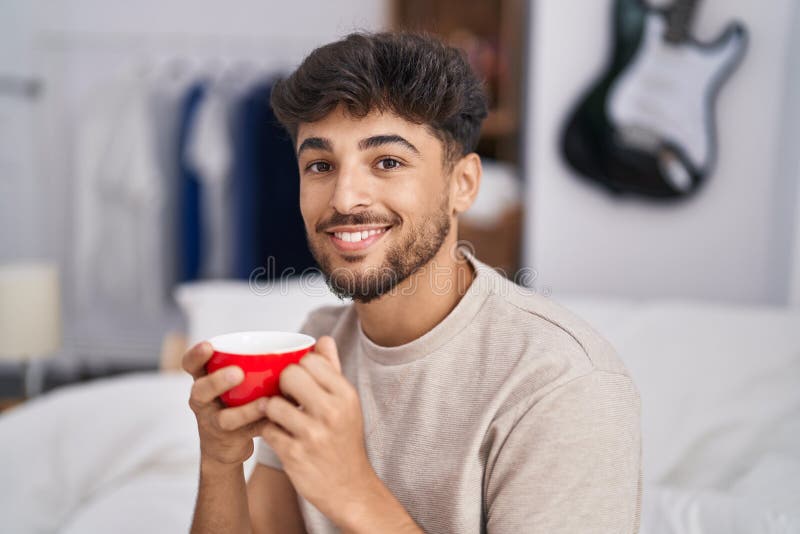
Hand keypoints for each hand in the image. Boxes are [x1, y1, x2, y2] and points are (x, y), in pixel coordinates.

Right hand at [183, 341, 269, 469]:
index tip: (209, 346)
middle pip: (201, 390)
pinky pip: (246, 433)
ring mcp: (214, 423)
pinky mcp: (230, 440)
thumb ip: (260, 363)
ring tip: (265, 403)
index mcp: (204, 378)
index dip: (196, 355)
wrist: (228, 444)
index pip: (191, 364)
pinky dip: (263, 425)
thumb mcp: (238, 379)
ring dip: (246, 411)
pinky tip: (279, 418)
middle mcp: (204, 400)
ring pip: (224, 419)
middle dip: (217, 381)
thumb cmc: (239, 399)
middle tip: (238, 373)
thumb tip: (312, 345)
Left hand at [260, 336, 374, 524]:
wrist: (349, 488)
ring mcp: (313, 434)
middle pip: (289, 374)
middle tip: (285, 397)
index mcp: (345, 394)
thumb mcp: (346, 404)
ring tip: (279, 417)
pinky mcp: (294, 455)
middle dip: (281, 384)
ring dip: (271, 410)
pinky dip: (269, 432)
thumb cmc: (344, 440)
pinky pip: (267, 430)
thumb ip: (332, 369)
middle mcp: (331, 411)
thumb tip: (323, 339)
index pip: (310, 360)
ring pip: (273, 403)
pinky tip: (278, 435)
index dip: (298, 367)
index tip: (298, 382)